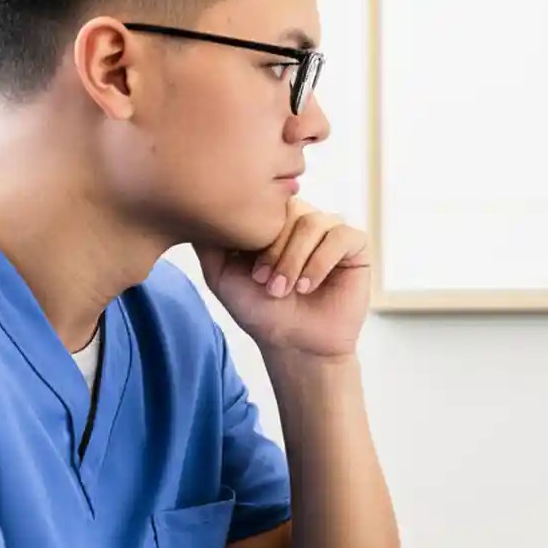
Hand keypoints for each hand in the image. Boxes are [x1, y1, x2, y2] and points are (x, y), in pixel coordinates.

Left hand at [197, 198, 370, 358]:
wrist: (294, 345)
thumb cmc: (261, 311)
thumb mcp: (221, 274)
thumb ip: (208, 242)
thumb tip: (191, 207)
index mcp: (275, 221)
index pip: (265, 203)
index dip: (256, 235)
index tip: (250, 274)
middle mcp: (303, 220)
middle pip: (289, 209)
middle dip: (275, 249)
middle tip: (267, 283)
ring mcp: (330, 231)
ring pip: (313, 222)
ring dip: (295, 259)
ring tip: (285, 289)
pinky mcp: (355, 246)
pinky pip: (340, 236)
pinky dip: (320, 262)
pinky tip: (309, 286)